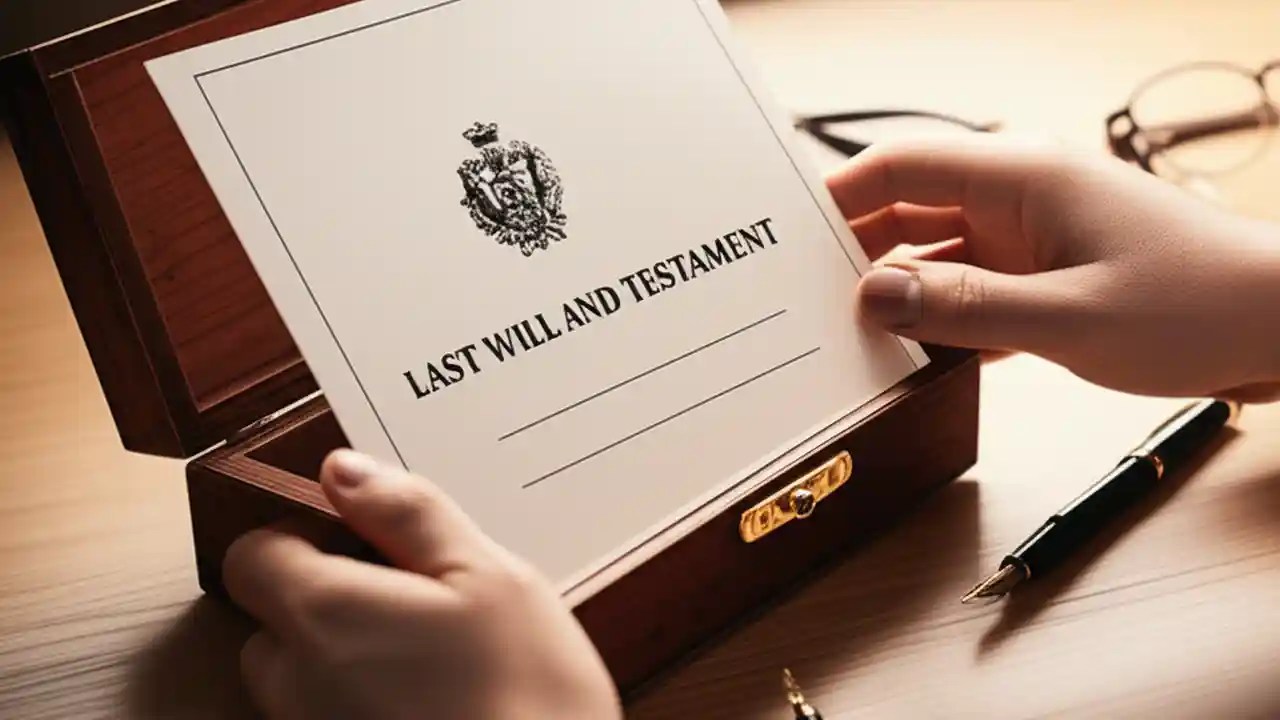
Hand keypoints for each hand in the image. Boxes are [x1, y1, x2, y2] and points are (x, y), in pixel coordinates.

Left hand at [223, 450, 621, 719]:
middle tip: (418, 604)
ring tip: (436, 660)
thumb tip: (342, 470)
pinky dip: (367, 705)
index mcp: (323, 615)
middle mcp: (296, 685)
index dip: (303, 537)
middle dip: (328, 604)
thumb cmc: (530, 693)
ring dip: (348, 661)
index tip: (367, 543)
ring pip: (302, 681)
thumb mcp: (489, 576)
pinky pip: (333, 719)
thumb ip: (407, 513)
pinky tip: (435, 703)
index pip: (251, 555)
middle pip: (273, 624)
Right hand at [829, 135, 1279, 401]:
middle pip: (911, 209)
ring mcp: (1035, 239)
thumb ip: (964, 307)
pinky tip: (916, 354)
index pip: (902, 165)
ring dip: (902, 291)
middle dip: (859, 251)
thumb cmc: (1200, 305)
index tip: (790, 238)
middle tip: (807, 300)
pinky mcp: (1050, 278)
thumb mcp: (1070, 317)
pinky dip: (943, 318)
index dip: (839, 196)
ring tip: (852, 335)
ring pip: (939, 254)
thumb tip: (875, 294)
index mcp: (1022, 177)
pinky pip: (973, 290)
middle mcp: (1021, 199)